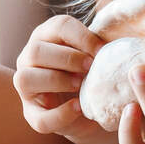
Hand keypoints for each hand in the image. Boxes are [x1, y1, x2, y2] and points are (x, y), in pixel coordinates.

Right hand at [13, 14, 103, 136]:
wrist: (88, 109)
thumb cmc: (93, 74)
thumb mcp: (97, 57)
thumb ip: (103, 47)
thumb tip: (119, 43)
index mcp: (47, 36)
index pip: (59, 26)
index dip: (82, 37)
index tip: (102, 50)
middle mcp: (29, 58)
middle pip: (36, 51)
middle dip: (67, 58)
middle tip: (91, 67)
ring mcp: (25, 87)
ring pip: (26, 79)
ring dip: (56, 80)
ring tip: (80, 85)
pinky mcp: (32, 114)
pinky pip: (40, 117)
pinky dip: (61, 113)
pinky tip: (79, 108)